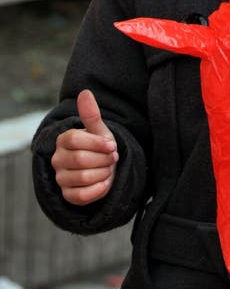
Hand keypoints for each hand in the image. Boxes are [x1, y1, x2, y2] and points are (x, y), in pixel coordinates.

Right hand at [51, 89, 118, 204]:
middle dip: (104, 159)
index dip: (97, 143)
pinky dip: (98, 190)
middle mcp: (57, 159)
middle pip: (81, 160)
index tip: (111, 145)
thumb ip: (91, 114)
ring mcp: (60, 178)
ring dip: (103, 173)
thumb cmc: (100, 147)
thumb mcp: (99, 130)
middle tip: (112, 158)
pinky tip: (105, 183)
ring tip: (107, 169)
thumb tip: (85, 92)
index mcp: (63, 140)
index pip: (75, 139)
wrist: (104, 168)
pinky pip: (82, 196)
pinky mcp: (67, 195)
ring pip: (83, 178)